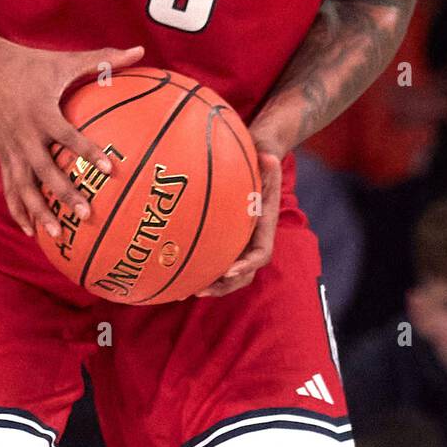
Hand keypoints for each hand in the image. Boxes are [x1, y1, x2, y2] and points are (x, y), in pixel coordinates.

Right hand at [0, 35, 143, 236]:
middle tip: (86, 213)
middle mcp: (24, 135)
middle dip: (64, 194)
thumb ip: (103, 59)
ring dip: (38, 211)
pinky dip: (18, 209)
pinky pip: (9, 187)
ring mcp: (10, 148)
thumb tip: (140, 50)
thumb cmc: (30, 63)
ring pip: (23, 186)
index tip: (109, 169)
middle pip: (44, 170)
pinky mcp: (1, 155)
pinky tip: (30, 230)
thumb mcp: (65, 60)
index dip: (87, 152)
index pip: (68, 136)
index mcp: (42, 112)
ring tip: (56, 234)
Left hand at [195, 146, 281, 296]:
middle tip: (201, 290)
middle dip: (225, 285)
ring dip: (212, 285)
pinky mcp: (227, 236)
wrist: (259, 156)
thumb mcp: (267, 154)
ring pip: (230, 271)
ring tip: (186, 291)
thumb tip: (268, 157)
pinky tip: (178, 276)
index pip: (262, 253)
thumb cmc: (261, 156)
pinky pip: (217, 258)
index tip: (229, 270)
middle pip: (245, 272)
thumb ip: (268, 161)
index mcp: (265, 225)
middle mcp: (254, 237)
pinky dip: (202, 270)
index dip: (247, 265)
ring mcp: (241, 239)